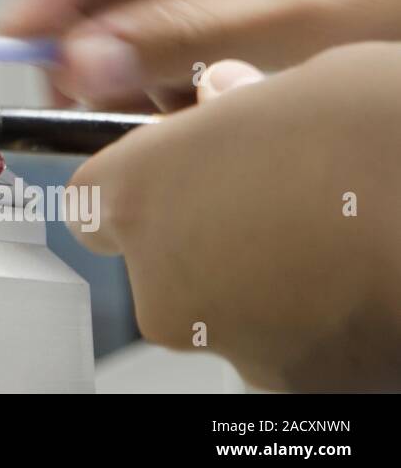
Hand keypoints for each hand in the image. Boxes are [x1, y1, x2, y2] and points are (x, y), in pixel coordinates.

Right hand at [0, 0, 400, 106]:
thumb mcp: (315, 14)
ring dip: (112, 52)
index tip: (18, 35)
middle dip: (79, 17)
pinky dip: (146, 65)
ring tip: (125, 109)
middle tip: (58, 85)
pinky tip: (162, 100)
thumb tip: (80, 64)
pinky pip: (150, 17)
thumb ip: (191, 36)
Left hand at [69, 44, 400, 390]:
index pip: (94, 200)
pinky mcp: (292, 387)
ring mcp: (226, 344)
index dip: (144, 182)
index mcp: (138, 196)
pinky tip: (359, 276)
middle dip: (202, 231)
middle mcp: (160, 284)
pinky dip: (309, 319)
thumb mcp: (299, 80)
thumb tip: (225, 97)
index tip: (186, 167)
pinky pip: (281, 342)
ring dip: (259, 278)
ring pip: (221, 306)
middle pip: (156, 260)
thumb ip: (237, 102)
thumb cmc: (383, 137)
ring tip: (336, 234)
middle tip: (277, 194)